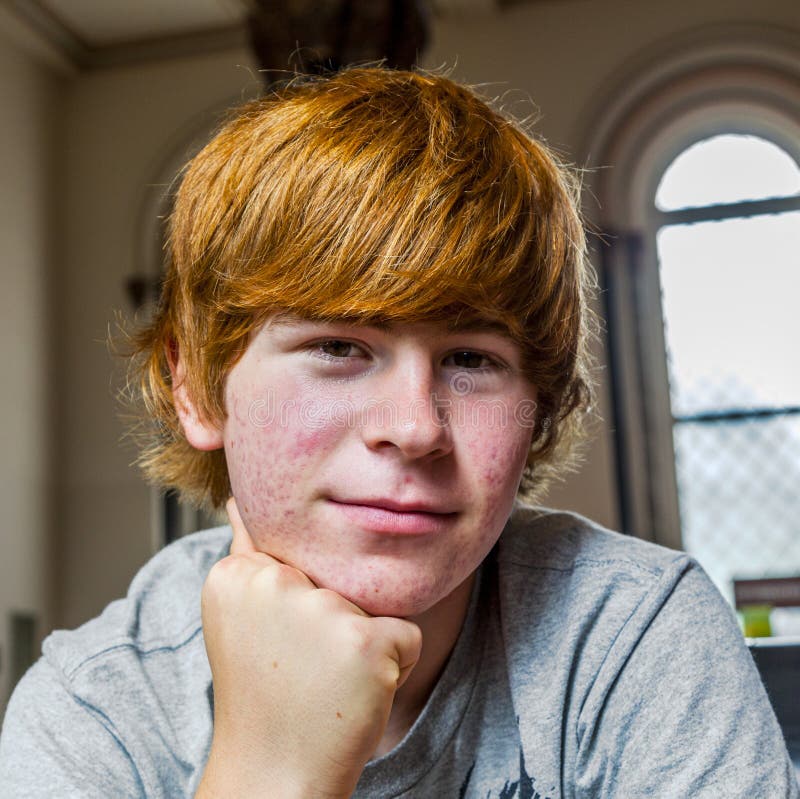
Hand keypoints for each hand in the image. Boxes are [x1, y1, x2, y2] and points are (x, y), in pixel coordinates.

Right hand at [195, 497, 421, 798]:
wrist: (274, 775)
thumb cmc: (264, 695)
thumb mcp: (242, 615)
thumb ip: (249, 552)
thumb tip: (240, 499)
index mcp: (235, 573)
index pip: (299, 562)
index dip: (296, 609)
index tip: (273, 650)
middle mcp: (274, 583)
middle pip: (338, 579)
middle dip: (331, 621)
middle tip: (299, 668)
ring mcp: (321, 611)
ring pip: (373, 605)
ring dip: (361, 643)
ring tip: (323, 682)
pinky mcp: (366, 641)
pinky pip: (404, 635)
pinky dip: (392, 666)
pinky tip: (354, 692)